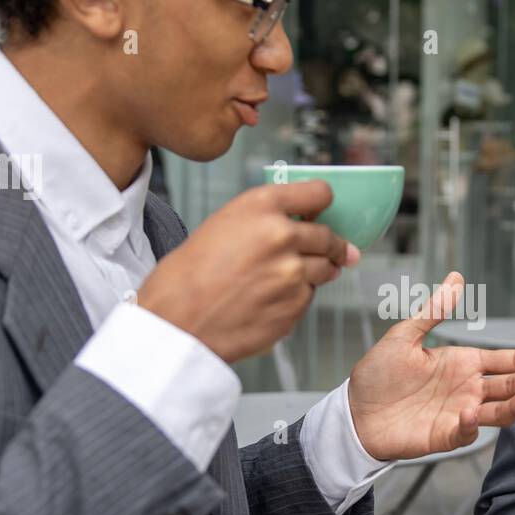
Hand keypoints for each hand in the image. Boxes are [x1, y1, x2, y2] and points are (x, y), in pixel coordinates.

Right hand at [138, 182, 357, 362]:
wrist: (177, 321)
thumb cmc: (188, 275)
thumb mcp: (223, 224)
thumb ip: (263, 219)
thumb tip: (297, 224)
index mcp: (262, 207)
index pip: (318, 193)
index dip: (322, 203)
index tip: (323, 210)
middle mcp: (283, 236)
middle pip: (328, 236)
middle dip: (333, 245)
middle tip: (338, 251)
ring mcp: (293, 274)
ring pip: (325, 270)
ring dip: (317, 272)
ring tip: (291, 278)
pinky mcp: (295, 307)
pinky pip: (308, 298)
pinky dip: (297, 298)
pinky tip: (270, 300)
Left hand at [348, 272, 514, 460]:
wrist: (353, 413)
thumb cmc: (378, 376)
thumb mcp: (404, 337)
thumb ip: (433, 311)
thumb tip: (457, 276)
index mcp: (465, 362)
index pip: (512, 359)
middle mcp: (470, 388)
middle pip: (513, 383)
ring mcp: (461, 413)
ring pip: (499, 409)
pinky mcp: (445, 436)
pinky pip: (465, 431)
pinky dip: (471, 424)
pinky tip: (472, 414)